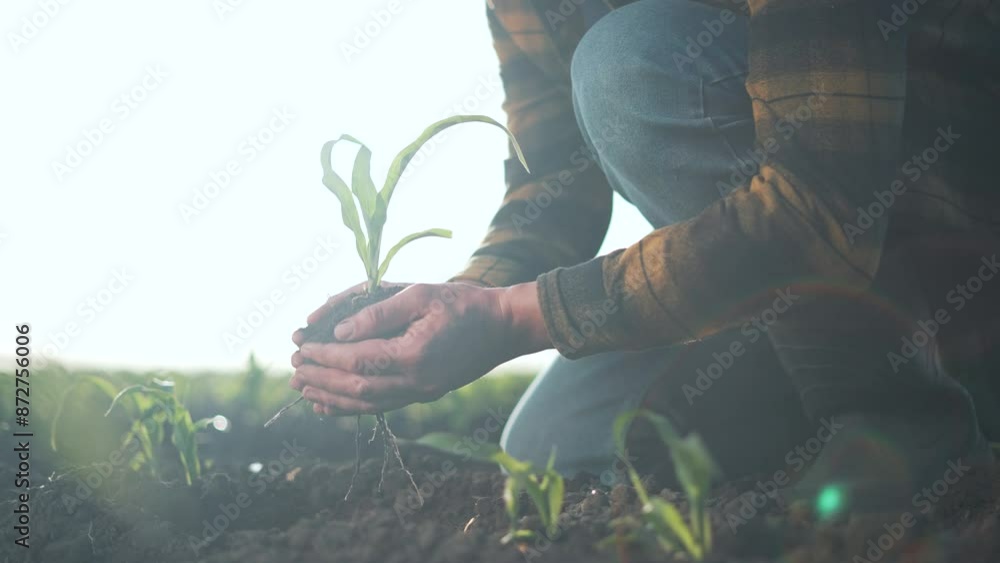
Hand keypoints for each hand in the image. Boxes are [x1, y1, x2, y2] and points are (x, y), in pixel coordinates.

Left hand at [289, 281, 549, 414]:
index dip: (324, 355)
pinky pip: (381, 406)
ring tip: (303, 389)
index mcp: (413, 354)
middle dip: (320, 378)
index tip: (300, 346)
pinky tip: (330, 405)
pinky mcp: (424, 394)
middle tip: (293, 369)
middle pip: (355, 387)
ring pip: (366, 403)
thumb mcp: (420, 294)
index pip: (355, 359)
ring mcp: (421, 393)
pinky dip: (352, 407)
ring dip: (330, 397)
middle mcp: (415, 381)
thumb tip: (339, 330)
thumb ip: (378, 312)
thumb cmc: (463, 302)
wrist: (503, 327)